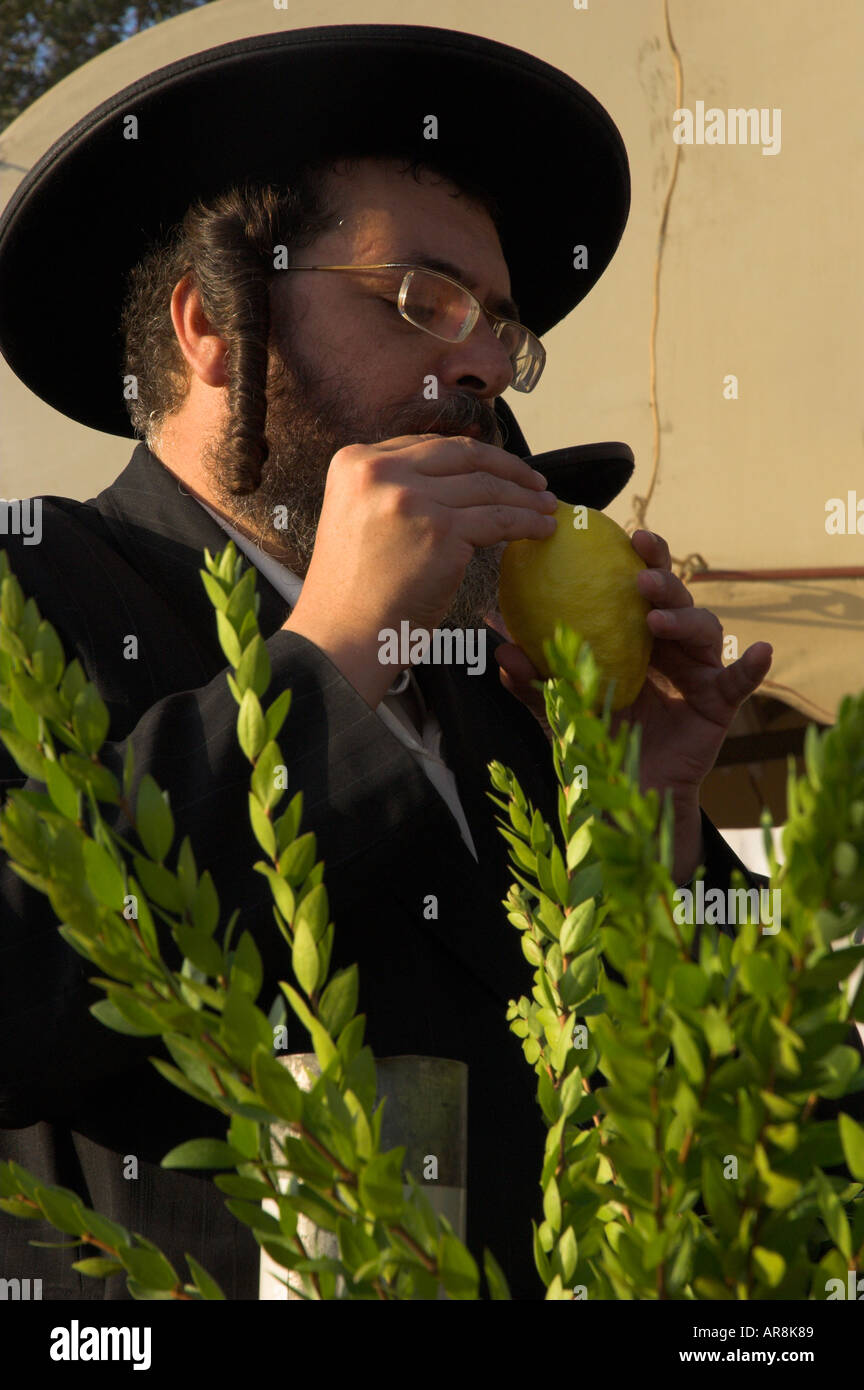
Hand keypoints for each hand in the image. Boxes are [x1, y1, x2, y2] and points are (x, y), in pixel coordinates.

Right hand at [284, 435, 557, 706]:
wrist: (341, 637)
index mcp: (355, 462)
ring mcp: (412, 499)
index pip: (428, 446)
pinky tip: (543, 529)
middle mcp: (380, 471)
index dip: (471, 456)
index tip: (497, 467)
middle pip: (462, 455)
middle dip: (507, 466)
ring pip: (486, 487)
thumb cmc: (353, 593)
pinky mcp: (441, 531)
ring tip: (548, 507)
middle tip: (536, 481)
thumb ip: (391, 490)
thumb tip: (451, 479)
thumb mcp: (358, 519)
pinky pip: (499, 520)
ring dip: (526, 496)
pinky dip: (528, 522)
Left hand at [493, 529, 772, 881]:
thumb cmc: (597, 745)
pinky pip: (741, 681)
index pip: (639, 589)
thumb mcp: (561, 710)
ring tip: (657, 619)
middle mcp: (671, 648)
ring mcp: (699, 672)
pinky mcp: (720, 703)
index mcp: (636, 638)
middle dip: (663, 575)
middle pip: (676, 597)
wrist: (626, 797)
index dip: (637, 559)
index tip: (622, 535)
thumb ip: (534, 679)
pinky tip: (762, 650)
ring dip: (685, 617)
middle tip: (639, 571)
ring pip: (705, 628)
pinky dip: (752, 665)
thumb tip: (498, 644)